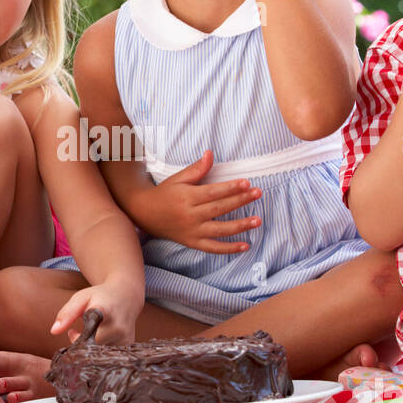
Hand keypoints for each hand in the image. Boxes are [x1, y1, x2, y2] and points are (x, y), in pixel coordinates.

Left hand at [49, 283, 142, 345]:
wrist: (127, 295)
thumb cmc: (99, 296)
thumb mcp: (81, 298)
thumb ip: (67, 313)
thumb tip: (54, 331)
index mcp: (104, 312)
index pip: (91, 328)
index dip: (79, 337)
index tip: (71, 334)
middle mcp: (117, 327)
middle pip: (91, 347)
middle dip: (78, 344)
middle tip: (74, 333)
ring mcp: (124, 338)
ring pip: (98, 354)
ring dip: (89, 347)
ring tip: (89, 333)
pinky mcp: (128, 346)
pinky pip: (107, 355)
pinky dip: (99, 350)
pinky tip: (99, 338)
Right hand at [131, 150, 262, 252]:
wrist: (145, 214)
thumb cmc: (165, 193)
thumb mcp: (178, 179)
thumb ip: (197, 169)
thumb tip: (210, 154)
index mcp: (187, 197)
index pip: (213, 192)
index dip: (231, 188)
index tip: (247, 183)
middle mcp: (190, 215)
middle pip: (220, 209)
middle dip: (240, 201)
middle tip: (258, 194)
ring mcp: (192, 231)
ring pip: (219, 230)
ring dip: (240, 226)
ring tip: (258, 220)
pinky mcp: (193, 242)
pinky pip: (213, 247)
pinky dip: (229, 249)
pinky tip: (245, 245)